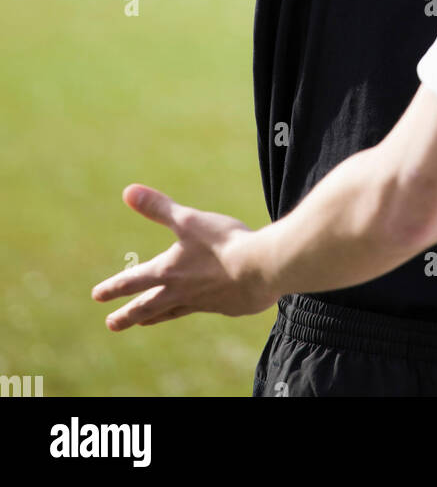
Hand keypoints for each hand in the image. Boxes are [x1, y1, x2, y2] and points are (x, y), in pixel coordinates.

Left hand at [91, 184, 273, 329]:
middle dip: (127, 315)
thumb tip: (128, 192)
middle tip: (111, 324)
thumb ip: (159, 208)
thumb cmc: (222, 243)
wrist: (261, 268)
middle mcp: (180, 292)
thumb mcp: (188, 220)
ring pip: (171, 313)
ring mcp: (202, 303)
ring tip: (144, 322)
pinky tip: (201, 307)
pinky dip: (195, 309)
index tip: (96, 295)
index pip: (133, 281)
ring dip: (155, 317)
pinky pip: (204, 310)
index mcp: (168, 271)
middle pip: (147, 307)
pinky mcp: (225, 307)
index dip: (113, 287)